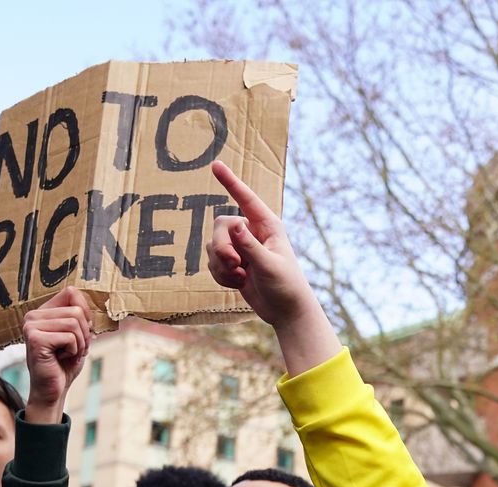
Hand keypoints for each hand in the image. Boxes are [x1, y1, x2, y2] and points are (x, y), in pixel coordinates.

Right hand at [21, 287, 92, 423]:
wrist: (53, 389)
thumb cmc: (65, 363)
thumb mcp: (78, 335)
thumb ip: (81, 315)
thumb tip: (92, 296)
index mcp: (43, 311)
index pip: (71, 293)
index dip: (85, 312)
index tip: (81, 331)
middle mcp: (33, 315)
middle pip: (77, 310)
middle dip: (84, 333)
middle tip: (75, 348)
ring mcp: (31, 326)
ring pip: (75, 323)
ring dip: (80, 343)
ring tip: (68, 353)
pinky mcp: (35, 339)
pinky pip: (69, 337)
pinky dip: (74, 350)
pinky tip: (61, 358)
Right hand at [207, 161, 320, 326]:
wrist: (286, 311)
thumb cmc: (286, 285)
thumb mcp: (269, 265)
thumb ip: (250, 246)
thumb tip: (234, 224)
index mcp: (267, 226)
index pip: (246, 199)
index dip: (230, 182)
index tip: (216, 165)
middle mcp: (252, 232)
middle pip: (220, 226)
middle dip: (222, 247)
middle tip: (235, 265)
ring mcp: (241, 248)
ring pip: (213, 246)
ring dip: (221, 265)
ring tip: (241, 278)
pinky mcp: (232, 263)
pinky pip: (212, 263)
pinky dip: (221, 275)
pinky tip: (238, 284)